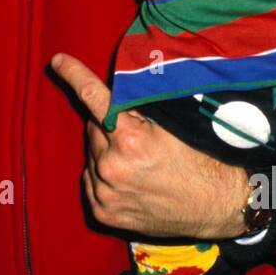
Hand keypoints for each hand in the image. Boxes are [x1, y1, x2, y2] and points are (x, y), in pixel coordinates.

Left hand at [50, 52, 248, 239]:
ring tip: (138, 161)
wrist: (218, 206)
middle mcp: (111, 167)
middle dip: (109, 125)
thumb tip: (117, 87)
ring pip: (91, 155)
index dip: (74, 75)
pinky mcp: (104, 213)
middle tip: (136, 133)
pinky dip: (103, 175)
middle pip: (94, 127)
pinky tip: (128, 178)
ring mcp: (105, 193)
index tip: (57, 61)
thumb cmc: (203, 160)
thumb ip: (141, 107)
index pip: (94, 98)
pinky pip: (90, 181)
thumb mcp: (176, 125)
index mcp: (130, 139)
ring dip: (106, 151)